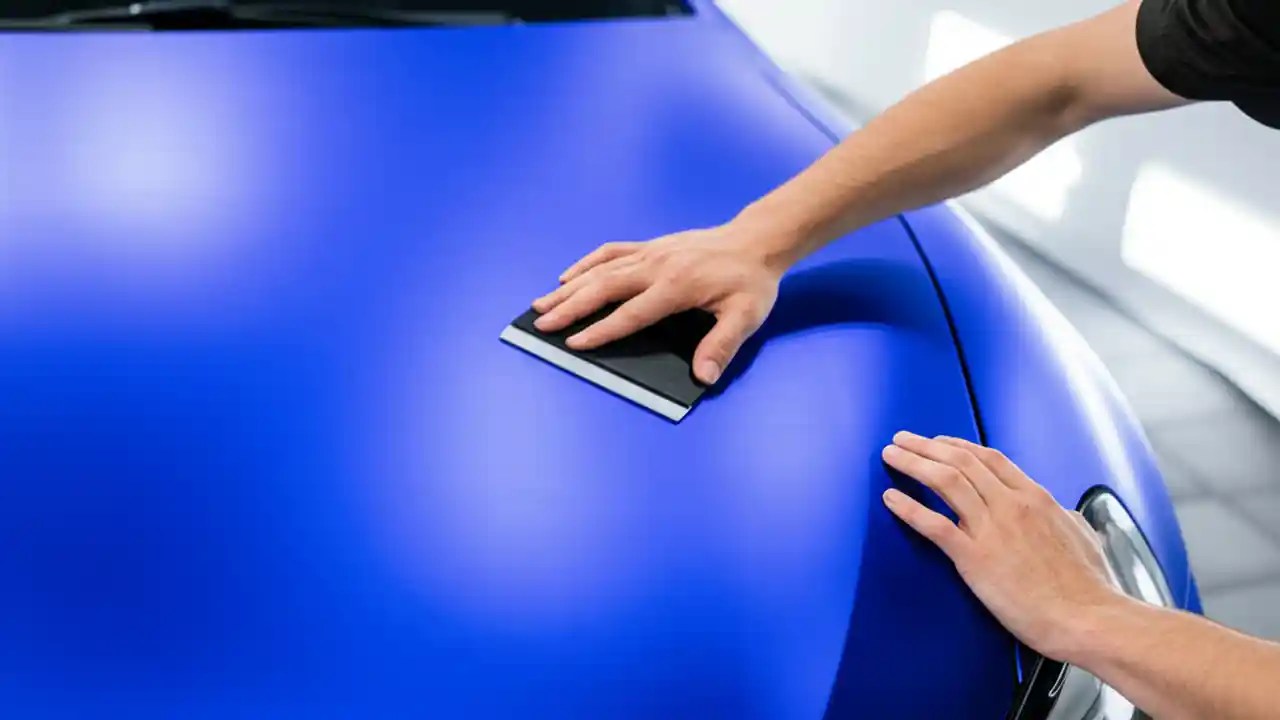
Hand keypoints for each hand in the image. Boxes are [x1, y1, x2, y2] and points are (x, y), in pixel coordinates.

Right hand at [531, 224, 783, 384]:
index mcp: (677, 286)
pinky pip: (610, 252)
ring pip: (601, 270)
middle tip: (541, 324)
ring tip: (540, 303)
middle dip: (569, 307)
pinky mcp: (650, 246)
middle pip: (604, 288)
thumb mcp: (745, 316)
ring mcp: (651, 252)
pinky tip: (568, 276)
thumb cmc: (750, 282)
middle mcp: (657, 266)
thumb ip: (722, 346)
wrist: (756, 241)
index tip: (574, 343)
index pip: (630, 313)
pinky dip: (586, 264)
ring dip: (569, 287)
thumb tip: (703, 376)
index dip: (601, 330)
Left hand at [881, 431, 1126, 661]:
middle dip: (926, 446)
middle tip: (903, 439)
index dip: (958, 446)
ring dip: (913, 464)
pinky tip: (891, 499)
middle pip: (960, 461)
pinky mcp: (975, 558)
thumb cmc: (1089, 586)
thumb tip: (1063, 513)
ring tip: (891, 456)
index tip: (938, 442)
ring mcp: (992, 529)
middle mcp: (1011, 505)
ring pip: (944, 481)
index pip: (990, 458)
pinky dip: (908, 508)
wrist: (1088, 618)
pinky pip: (934, 524)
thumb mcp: (1083, 536)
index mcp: (1036, 498)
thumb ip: (1065, 518)